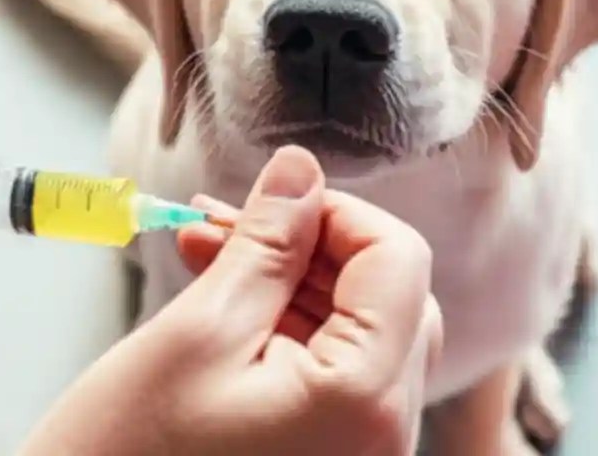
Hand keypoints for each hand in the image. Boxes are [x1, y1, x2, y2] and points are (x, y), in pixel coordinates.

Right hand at [20, 147, 441, 455]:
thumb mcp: (198, 331)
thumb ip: (266, 242)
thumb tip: (302, 169)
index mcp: (365, 401)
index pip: (398, 260)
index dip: (336, 212)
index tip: (270, 200)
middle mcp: (383, 438)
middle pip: (389, 296)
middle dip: (311, 245)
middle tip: (227, 222)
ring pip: (359, 333)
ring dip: (292, 283)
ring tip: (204, 251)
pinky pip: (334, 377)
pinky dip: (287, 330)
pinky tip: (223, 301)